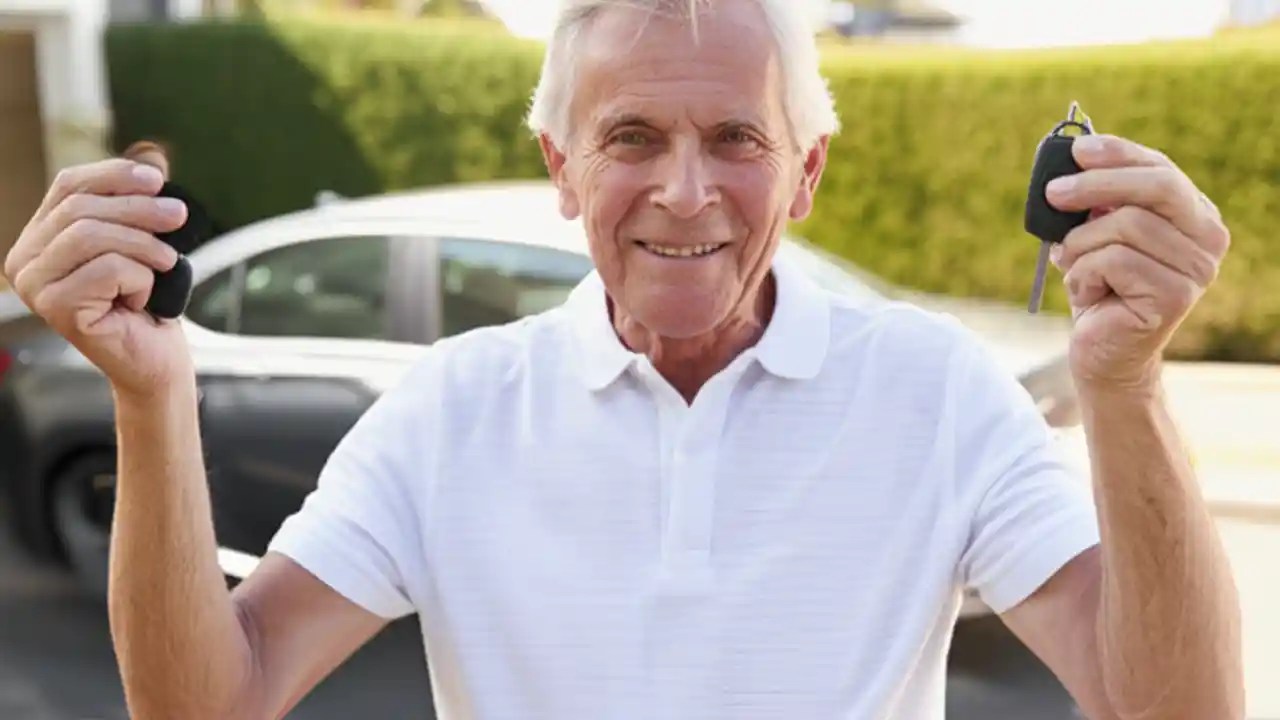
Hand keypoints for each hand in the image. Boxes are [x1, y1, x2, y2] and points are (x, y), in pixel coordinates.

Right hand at [2, 158, 193, 398]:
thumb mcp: (140, 241)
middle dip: (139, 208)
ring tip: (166, 261)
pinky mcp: (56, 308)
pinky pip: (108, 269)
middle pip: (80, 209)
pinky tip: (143, 297)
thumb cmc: (147, 301)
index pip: (68, 186)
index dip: (114, 175)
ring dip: (143, 245)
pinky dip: (140, 278)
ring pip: (92, 235)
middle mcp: (24, 261)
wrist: (155, 358)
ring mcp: (35, 287)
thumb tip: (152, 158)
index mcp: (38, 237)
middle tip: (179, 216)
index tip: (158, 178)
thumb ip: (135, 202)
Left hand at [1046, 134, 1229, 391]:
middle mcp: (1208, 240)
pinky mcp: (1174, 297)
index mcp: (1196, 217)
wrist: (1104, 353)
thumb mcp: (1096, 236)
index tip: (1078, 151)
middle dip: (1098, 184)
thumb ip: (1095, 201)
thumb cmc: (1100, 289)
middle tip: (1053, 192)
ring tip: (1074, 268)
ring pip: (1124, 225)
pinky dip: (1082, 274)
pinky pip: (1112, 261)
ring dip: (1081, 246)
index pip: (1162, 169)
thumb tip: (1070, 166)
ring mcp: (1197, 270)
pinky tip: (1088, 294)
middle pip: (1157, 188)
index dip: (1120, 154)